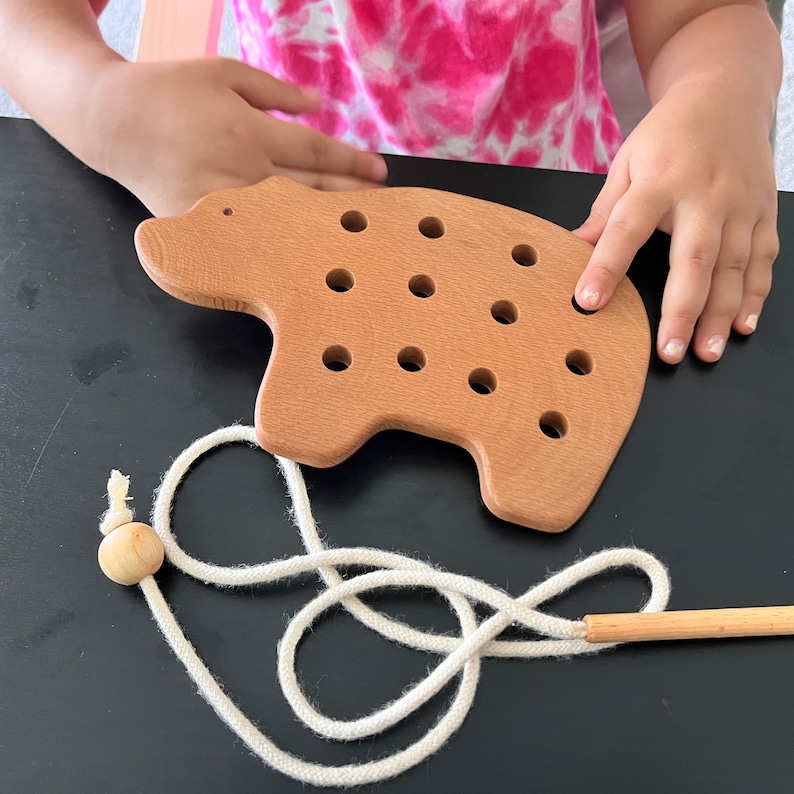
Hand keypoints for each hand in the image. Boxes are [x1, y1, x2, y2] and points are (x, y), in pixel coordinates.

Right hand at [87, 58, 386, 215]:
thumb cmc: (170, 90)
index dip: (352, 163)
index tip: (380, 173)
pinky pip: (247, 237)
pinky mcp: (200, 227)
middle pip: (309, 192)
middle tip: (381, 209)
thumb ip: (274, 91)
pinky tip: (303, 250)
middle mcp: (242, 174)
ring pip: (284, 220)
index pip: (316, 154)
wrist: (110, 121)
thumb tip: (317, 106)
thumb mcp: (223, 73)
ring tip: (353, 230)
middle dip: (349, 200)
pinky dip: (277, 243)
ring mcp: (222, 205)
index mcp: (252, 133)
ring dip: (322, 226)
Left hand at [573, 79, 778, 363]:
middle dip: (681, 310)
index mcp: (659, 180)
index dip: (606, 267)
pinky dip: (755, 295)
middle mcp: (704, 194)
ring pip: (733, 268)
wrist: (727, 92)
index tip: (587, 301)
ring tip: (706, 351)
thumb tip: (573, 248)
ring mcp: (740, 204)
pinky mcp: (763, 211)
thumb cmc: (669, 133)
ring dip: (721, 314)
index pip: (625, 230)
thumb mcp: (627, 162)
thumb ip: (605, 210)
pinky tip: (743, 325)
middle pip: (692, 260)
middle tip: (668, 352)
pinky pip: (763, 259)